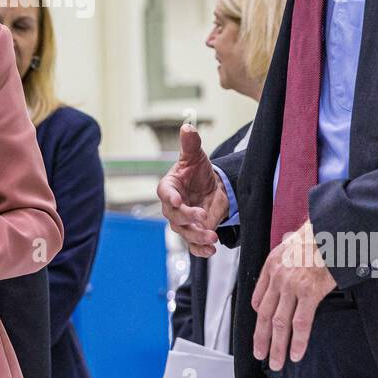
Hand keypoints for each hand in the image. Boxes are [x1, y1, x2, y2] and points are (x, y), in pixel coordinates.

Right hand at [156, 123, 229, 256]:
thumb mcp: (196, 156)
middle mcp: (172, 207)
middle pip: (174, 216)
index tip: (177, 200)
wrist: (211, 186)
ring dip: (197, 236)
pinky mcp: (194, 232)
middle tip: (202, 217)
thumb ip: (191, 143)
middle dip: (187, 218)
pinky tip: (211, 250)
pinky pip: (193, 245)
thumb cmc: (197, 170)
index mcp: (169, 187)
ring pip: (184, 233)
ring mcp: (182, 222)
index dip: (169, 198)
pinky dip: (200, 250)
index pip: (164, 193)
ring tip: (212, 237)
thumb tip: (188, 126)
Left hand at [251, 220, 336, 369]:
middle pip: (264, 314)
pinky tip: (296, 354)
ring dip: (276, 346)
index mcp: (272, 264)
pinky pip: (301, 323)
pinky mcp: (309, 292)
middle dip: (261, 338)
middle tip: (259, 354)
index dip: (258, 317)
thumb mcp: (294, 242)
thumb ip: (288, 257)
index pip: (258, 298)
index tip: (260, 329)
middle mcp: (278, 276)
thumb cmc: (319, 234)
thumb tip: (291, 263)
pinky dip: (297, 341)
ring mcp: (292, 285)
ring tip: (276, 362)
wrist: (333, 226)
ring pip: (279, 323)